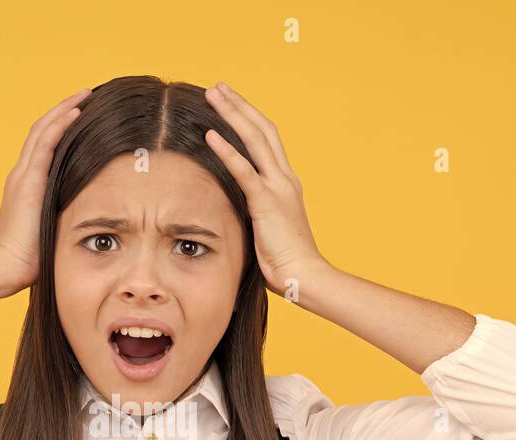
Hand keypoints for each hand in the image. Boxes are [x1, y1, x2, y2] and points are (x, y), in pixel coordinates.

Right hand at [0, 87, 91, 292]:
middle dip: (64, 110)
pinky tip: (76, 113)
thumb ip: (62, 213)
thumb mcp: (49, 227)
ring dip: (65, 110)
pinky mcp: (28, 181)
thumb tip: (88, 213)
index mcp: (26, 183)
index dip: (60, 126)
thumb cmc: (29, 256)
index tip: (81, 114)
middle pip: (43, 130)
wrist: (6, 266)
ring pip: (44, 130)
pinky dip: (60, 126)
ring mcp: (23, 175)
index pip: (43, 145)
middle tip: (86, 94)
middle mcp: (22, 173)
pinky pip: (45, 145)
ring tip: (85, 95)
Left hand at [203, 82, 327, 296]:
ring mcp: (278, 188)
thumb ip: (257, 213)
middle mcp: (285, 179)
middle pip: (262, 129)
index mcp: (287, 184)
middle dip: (239, 105)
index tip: (231, 104)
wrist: (305, 276)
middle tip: (218, 87)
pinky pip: (244, 170)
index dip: (249, 119)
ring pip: (255, 139)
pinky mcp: (267, 202)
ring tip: (213, 96)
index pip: (268, 141)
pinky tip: (210, 134)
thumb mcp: (269, 230)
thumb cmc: (287, 263)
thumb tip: (237, 211)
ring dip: (232, 114)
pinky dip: (226, 150)